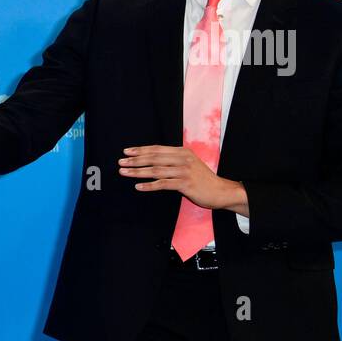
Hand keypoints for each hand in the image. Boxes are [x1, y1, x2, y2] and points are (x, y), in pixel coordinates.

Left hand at [118, 145, 247, 212]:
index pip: (157, 149)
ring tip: (124, 173)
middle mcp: (183, 159)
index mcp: (182, 152)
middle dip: (135, 160)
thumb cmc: (201, 179)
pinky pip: (164, 184)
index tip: (126, 152)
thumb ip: (173, 160)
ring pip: (156, 170)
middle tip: (121, 162)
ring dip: (138, 172)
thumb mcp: (188, 164)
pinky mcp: (186, 184)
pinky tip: (138, 186)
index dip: (141, 150)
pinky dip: (149, 185)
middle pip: (154, 158)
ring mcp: (184, 171)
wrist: (221, 191)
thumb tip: (152, 160)